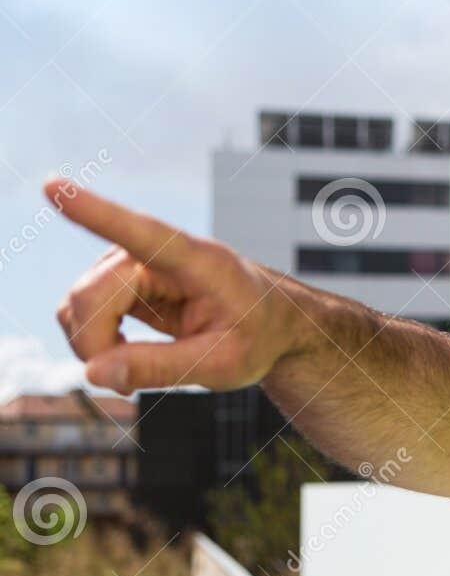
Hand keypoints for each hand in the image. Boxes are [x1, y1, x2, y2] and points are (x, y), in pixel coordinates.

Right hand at [48, 178, 307, 394]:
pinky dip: (92, 342)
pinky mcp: (118, 280)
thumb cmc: (256, 337)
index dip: (96, 212)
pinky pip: (80, 311)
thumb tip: (92, 372)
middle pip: (90, 294)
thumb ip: (161, 368)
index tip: (54, 187)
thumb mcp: (223, 365)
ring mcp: (131, 264)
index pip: (142, 233)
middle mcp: (158, 253)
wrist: (270, 324)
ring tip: (133, 375)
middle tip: (125, 388)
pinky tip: (123, 360)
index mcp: (200, 262)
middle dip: (95, 345)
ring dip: (93, 346)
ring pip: (78, 303)